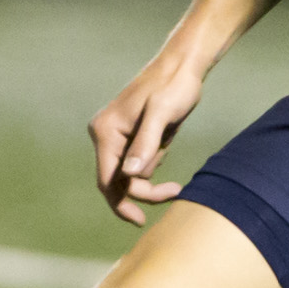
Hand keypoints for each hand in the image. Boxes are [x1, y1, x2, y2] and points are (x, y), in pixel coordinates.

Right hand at [91, 50, 210, 224]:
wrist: (182, 66)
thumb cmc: (174, 86)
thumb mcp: (162, 114)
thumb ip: (145, 143)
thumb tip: (131, 175)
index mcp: (106, 131)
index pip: (108, 179)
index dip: (121, 203)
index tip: (141, 220)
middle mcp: (106, 135)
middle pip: (117, 182)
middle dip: (143, 191)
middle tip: (175, 192)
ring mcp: (118, 137)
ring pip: (129, 175)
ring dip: (151, 174)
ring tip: (168, 142)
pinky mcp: (132, 138)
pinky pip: (138, 164)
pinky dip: (153, 162)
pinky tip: (165, 138)